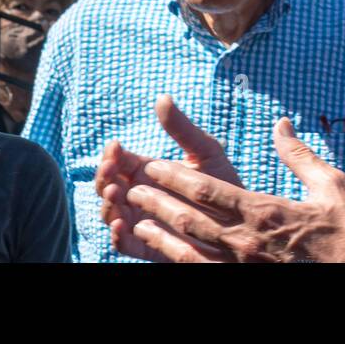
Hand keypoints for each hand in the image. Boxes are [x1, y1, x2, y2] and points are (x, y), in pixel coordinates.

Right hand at [96, 95, 241, 260]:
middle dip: (103, 177)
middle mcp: (138, 195)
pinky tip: (121, 225)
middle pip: (107, 186)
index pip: (118, 161)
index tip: (115, 146)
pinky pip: (124, 245)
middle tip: (110, 170)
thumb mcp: (205, 152)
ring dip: (107, 204)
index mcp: (146, 172)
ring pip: (110, 214)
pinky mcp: (149, 246)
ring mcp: (140, 221)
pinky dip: (117, 236)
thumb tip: (163, 97)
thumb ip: (183, 129)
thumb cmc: (223, 183)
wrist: (242, 223)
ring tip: (115, 193)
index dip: (111, 154)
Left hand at [124, 116, 344, 262]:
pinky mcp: (246, 281)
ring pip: (191, 246)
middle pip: (191, 217)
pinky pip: (201, 270)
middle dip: (157, 200)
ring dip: (161, 230)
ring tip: (135, 216)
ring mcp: (245, 266)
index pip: (208, 190)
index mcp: (266, 211)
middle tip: (130, 186)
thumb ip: (299, 154)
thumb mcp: (331, 184)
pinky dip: (176, 257)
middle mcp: (249, 240)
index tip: (151, 165)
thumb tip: (281, 124)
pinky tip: (162, 248)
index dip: (173, 177)